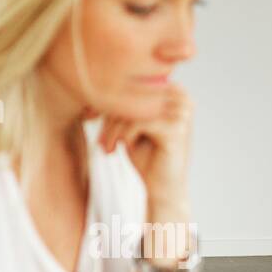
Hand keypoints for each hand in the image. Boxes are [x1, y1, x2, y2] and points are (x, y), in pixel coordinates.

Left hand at [95, 84, 192, 207]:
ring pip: (132, 108)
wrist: (162, 190)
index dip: (108, 99)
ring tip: (106, 146)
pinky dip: (123, 135)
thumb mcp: (128, 124)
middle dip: (108, 116)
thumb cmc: (145, 155)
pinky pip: (137, 123)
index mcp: (172, 91)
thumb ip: (120, 102)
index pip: (132, 84)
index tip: (89, 117)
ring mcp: (182, 113)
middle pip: (131, 94)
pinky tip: (121, 148)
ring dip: (113, 129)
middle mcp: (181, 97)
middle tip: (100, 139)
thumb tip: (95, 81)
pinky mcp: (177, 130)